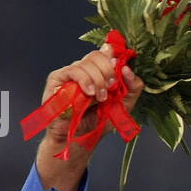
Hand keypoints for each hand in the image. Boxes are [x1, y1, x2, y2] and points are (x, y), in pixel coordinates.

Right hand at [36, 44, 143, 190]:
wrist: (80, 138)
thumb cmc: (99, 121)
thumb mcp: (124, 104)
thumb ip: (132, 87)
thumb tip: (127, 69)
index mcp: (100, 71)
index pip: (108, 52)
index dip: (116, 56)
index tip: (122, 68)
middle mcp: (85, 68)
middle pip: (98, 55)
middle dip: (109, 71)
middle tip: (111, 88)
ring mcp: (71, 72)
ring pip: (87, 62)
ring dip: (98, 80)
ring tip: (100, 98)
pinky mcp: (57, 78)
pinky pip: (73, 70)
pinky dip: (85, 80)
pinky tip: (89, 93)